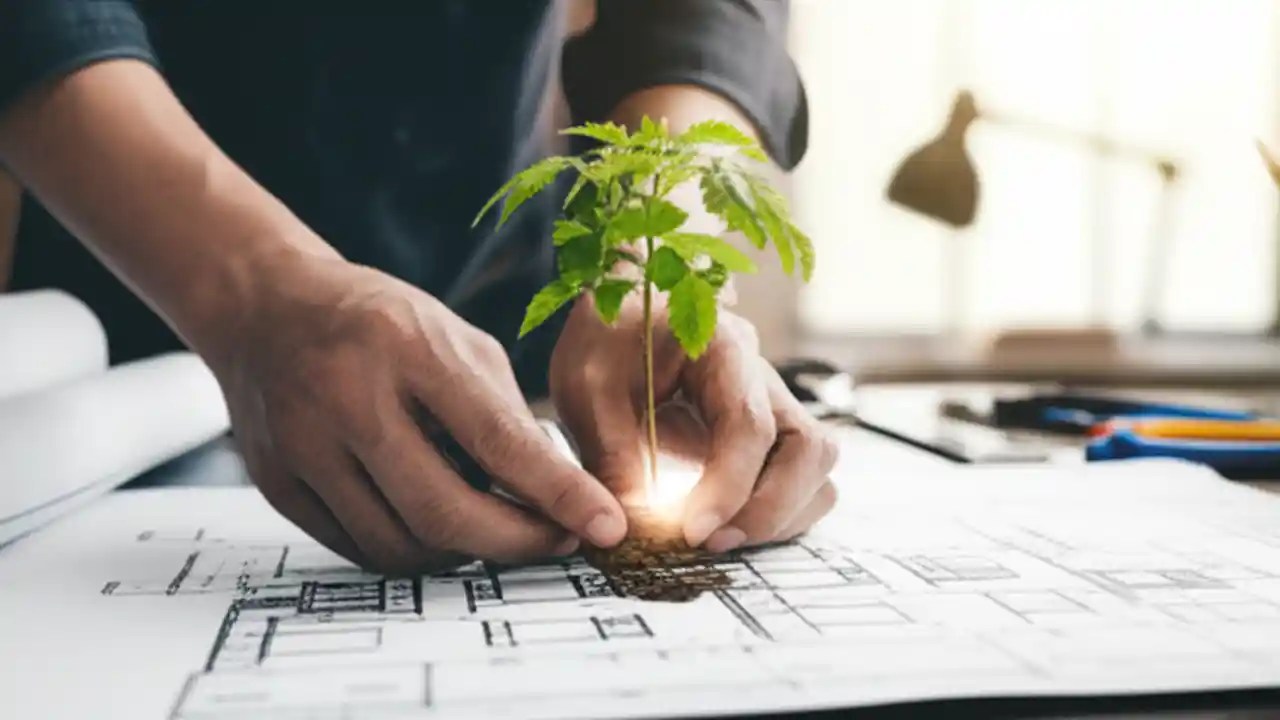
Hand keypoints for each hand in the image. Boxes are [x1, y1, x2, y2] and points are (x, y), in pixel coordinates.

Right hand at [211, 255, 626, 573]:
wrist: (266, 308)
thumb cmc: (378, 323)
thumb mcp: (457, 340)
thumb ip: (508, 413)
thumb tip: (561, 492)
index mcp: (409, 348)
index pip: (497, 439)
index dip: (559, 493)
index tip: (605, 525)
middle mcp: (348, 397)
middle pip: (444, 510)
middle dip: (516, 541)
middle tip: (555, 541)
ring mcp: (304, 445)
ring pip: (401, 544)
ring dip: (462, 551)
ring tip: (490, 526)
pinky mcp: (278, 483)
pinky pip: (359, 549)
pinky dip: (410, 550)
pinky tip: (433, 527)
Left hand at [551, 293, 838, 552]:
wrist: (620, 313)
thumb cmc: (607, 341)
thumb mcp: (588, 391)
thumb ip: (611, 456)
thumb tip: (628, 529)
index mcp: (722, 349)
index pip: (749, 424)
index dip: (729, 486)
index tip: (693, 531)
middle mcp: (763, 376)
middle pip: (810, 448)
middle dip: (770, 508)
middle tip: (712, 541)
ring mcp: (774, 404)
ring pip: (816, 466)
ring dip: (780, 514)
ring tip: (719, 538)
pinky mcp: (769, 433)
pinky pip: (802, 479)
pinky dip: (776, 511)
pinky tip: (727, 524)